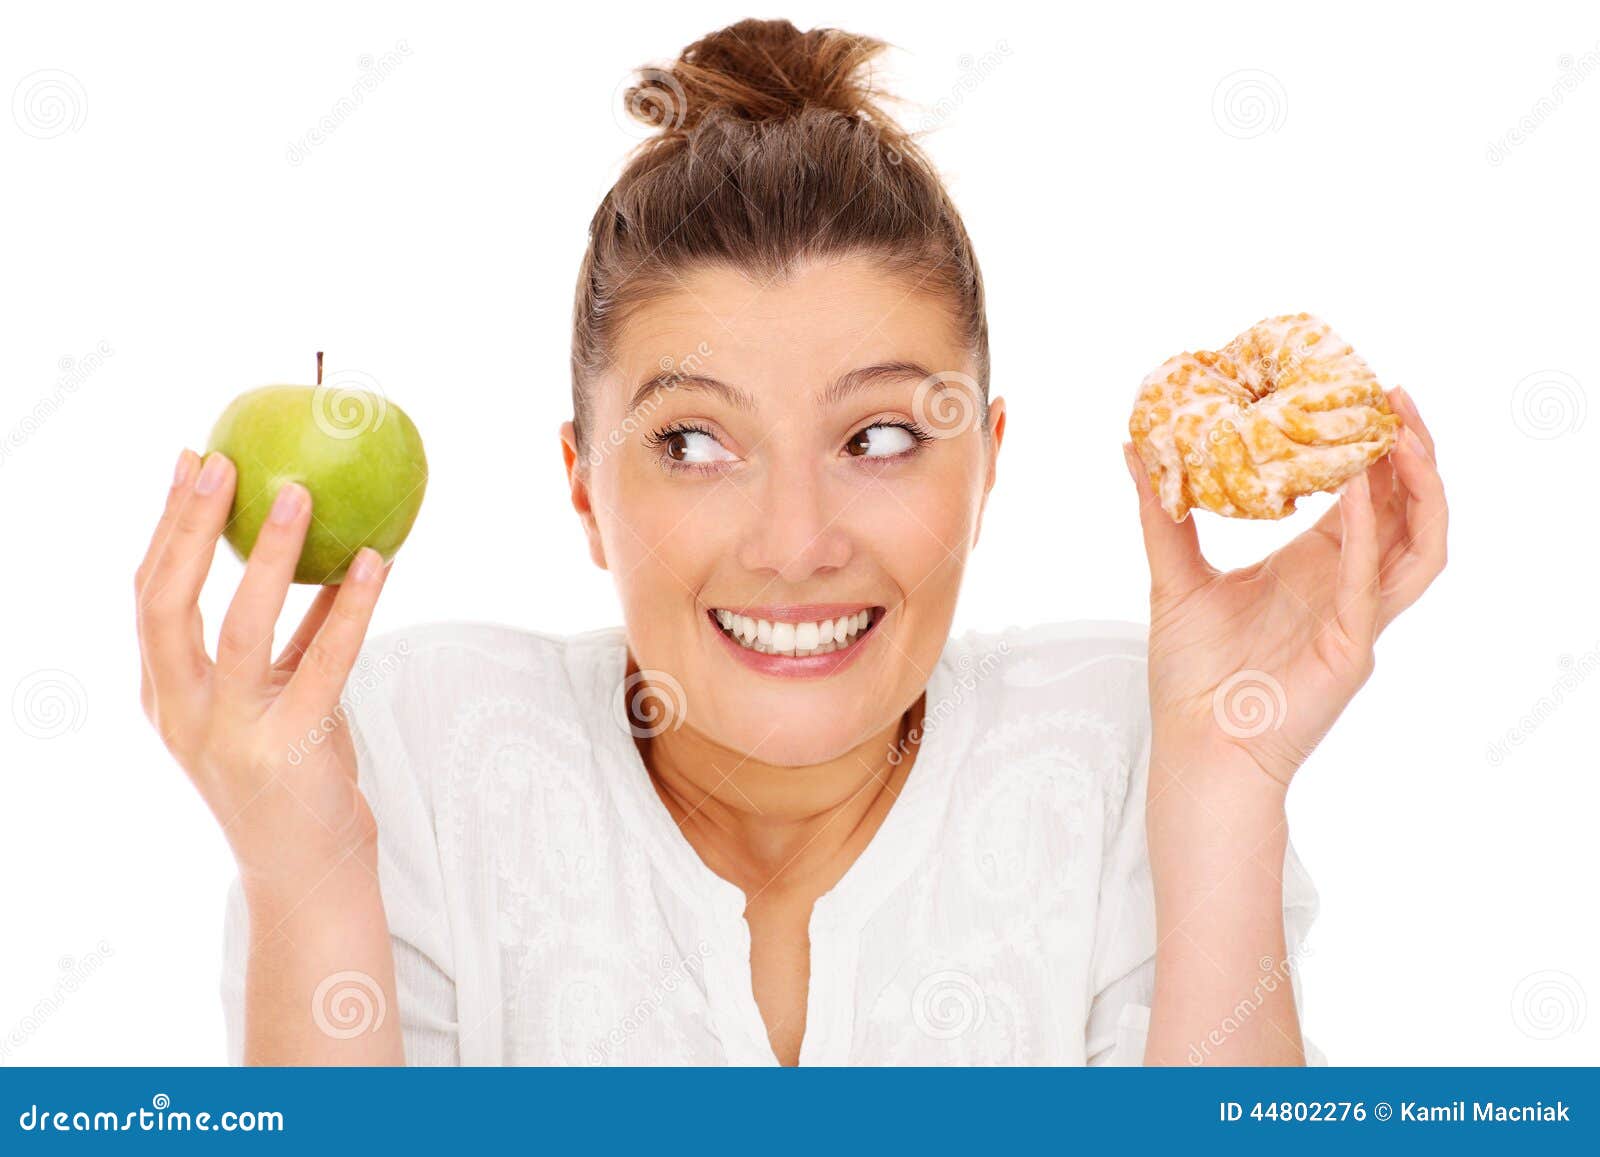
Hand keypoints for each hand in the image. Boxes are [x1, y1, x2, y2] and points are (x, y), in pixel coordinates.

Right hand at [135, 449, 392, 897]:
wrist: (308, 871)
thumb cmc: (293, 773)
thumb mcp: (273, 696)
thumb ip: (290, 632)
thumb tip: (333, 551)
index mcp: (165, 693)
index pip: (149, 595)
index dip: (168, 525)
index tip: (190, 460)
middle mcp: (182, 711)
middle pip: (167, 601)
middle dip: (190, 525)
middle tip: (225, 460)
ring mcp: (231, 734)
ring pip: (239, 627)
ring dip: (273, 554)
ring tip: (301, 493)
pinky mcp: (290, 749)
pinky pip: (325, 660)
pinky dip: (353, 605)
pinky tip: (378, 561)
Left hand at [1124, 388, 1446, 789]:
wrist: (1195, 748)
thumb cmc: (1192, 676)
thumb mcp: (1173, 577)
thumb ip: (1160, 513)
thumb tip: (1134, 447)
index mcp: (1317, 567)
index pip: (1365, 495)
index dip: (1370, 446)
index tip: (1357, 390)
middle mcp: (1348, 588)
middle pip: (1408, 509)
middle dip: (1411, 451)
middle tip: (1393, 393)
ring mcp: (1359, 621)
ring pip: (1421, 546)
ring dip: (1419, 488)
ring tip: (1401, 434)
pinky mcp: (1351, 651)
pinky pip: (1375, 587)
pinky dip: (1372, 537)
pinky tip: (1358, 493)